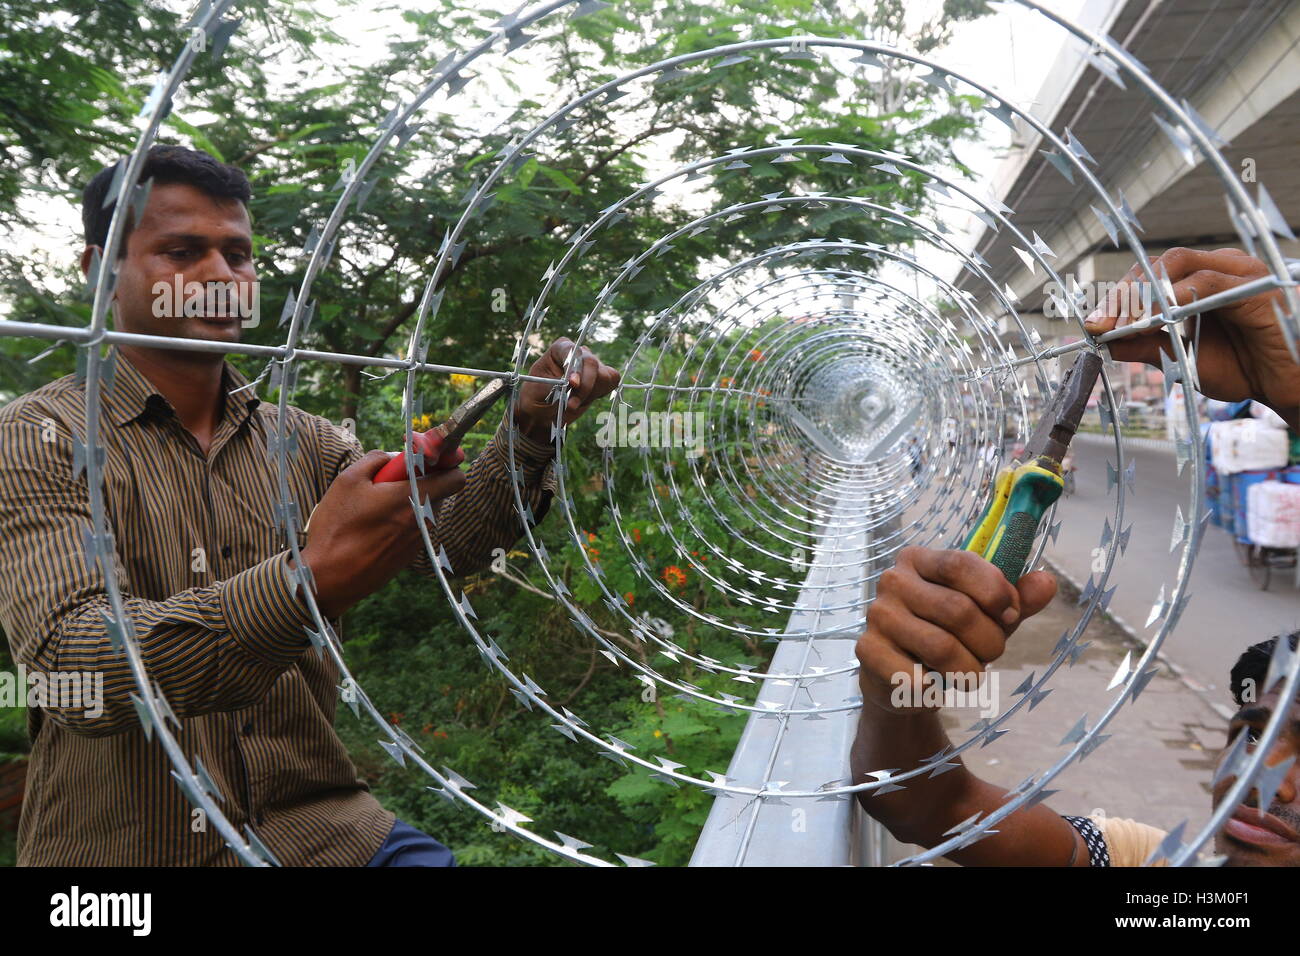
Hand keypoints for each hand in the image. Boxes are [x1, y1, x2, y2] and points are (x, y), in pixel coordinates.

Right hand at [296, 450, 466, 616]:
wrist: (329, 578)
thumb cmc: (337, 527)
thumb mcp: (349, 480)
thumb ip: (377, 460)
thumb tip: (395, 456)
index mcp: (414, 498)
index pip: (456, 478)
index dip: (445, 465)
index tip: (427, 460)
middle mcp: (424, 521)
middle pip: (438, 492)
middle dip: (420, 482)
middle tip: (390, 482)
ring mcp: (418, 541)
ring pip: (424, 511)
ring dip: (408, 503)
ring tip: (375, 508)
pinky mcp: (409, 556)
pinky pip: (413, 530)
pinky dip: (401, 523)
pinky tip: (373, 529)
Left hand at [512, 337, 620, 444]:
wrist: (543, 412)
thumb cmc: (537, 397)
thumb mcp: (540, 390)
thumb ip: (558, 384)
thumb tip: (576, 383)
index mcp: (560, 348)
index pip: (572, 351)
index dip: (575, 367)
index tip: (572, 384)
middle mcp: (579, 353)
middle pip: (591, 362)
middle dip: (584, 386)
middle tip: (571, 405)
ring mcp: (592, 364)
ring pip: (604, 374)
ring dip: (590, 394)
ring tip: (572, 404)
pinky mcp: (602, 377)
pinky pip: (612, 381)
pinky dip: (601, 393)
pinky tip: (585, 400)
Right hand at [856, 547, 1056, 714]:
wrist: (901, 677)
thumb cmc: (947, 634)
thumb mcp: (986, 614)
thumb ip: (1016, 599)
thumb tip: (1047, 582)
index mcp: (920, 559)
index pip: (961, 563)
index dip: (996, 592)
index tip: (1011, 616)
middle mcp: (893, 581)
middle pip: (958, 610)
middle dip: (989, 642)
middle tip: (991, 655)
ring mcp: (877, 615)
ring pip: (941, 648)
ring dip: (969, 671)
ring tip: (969, 675)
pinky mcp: (868, 650)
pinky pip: (917, 677)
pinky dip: (938, 689)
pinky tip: (936, 685)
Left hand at [1083, 247, 1299, 426]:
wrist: (1283, 387)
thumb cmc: (1239, 366)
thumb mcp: (1178, 357)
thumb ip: (1142, 345)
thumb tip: (1100, 340)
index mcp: (1202, 278)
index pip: (1151, 273)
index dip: (1119, 294)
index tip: (1092, 323)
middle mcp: (1221, 267)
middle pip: (1161, 264)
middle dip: (1125, 293)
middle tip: (1100, 323)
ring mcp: (1240, 274)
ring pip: (1180, 268)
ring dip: (1143, 296)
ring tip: (1121, 324)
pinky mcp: (1256, 290)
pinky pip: (1208, 285)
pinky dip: (1175, 299)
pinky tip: (1154, 320)